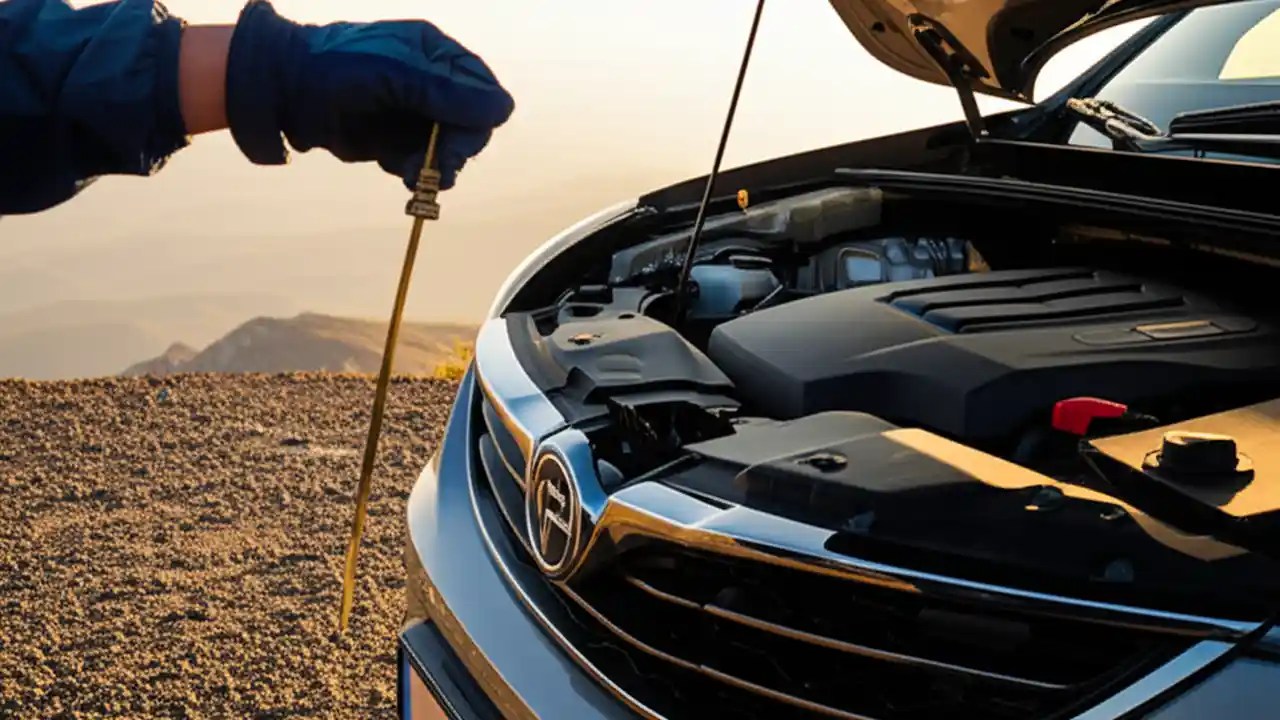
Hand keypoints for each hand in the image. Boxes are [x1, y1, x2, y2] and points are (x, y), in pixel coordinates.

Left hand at [225, 1, 513, 189]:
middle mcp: (429, 83)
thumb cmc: (335, 70)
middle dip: (454, 148)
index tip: (457, 143)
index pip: (480, 90)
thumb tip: (502, 109)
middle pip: (468, 124)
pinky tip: (394, 169)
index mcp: (433, 54)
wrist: (281, 92)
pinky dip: (412, 171)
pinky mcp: (394, 139)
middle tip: (436, 169)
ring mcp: (412, 113)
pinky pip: (420, 162)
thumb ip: (446, 93)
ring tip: (407, 174)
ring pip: (447, 149)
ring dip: (433, 166)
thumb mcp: (394, 74)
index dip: (476, 120)